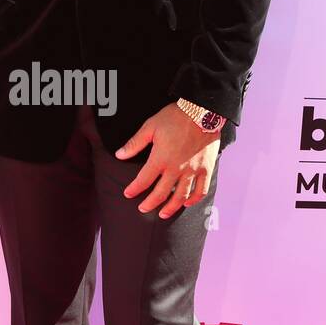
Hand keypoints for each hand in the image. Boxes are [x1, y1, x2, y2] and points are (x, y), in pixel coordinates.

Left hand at [115, 103, 220, 217]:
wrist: (202, 111)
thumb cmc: (175, 117)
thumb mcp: (151, 127)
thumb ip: (134, 143)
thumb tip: (119, 155)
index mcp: (161, 158)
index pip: (144, 180)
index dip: (134, 189)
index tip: (128, 193)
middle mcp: (177, 169)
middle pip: (161, 193)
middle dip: (149, 203)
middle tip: (143, 209)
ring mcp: (193, 171)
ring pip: (181, 197)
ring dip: (170, 208)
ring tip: (163, 214)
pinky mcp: (206, 169)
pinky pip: (201, 190)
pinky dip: (194, 200)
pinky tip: (187, 203)